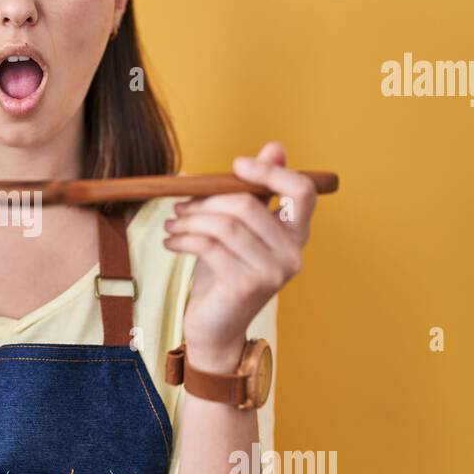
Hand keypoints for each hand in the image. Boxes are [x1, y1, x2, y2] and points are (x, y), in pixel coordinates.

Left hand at [162, 141, 315, 370]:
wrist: (216, 328)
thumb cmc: (226, 274)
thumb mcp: (240, 231)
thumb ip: (257, 193)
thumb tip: (275, 145)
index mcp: (297, 235)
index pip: (302, 191)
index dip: (272, 171)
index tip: (236, 164)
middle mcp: (293, 253)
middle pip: (249, 205)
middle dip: (208, 200)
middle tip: (180, 205)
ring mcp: (273, 272)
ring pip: (225, 225)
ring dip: (190, 219)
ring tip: (172, 224)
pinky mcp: (246, 285)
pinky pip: (209, 246)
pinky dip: (183, 238)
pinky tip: (170, 241)